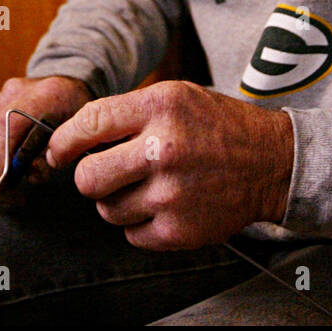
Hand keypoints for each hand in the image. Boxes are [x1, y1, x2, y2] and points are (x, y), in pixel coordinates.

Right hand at [0, 75, 91, 200]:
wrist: (60, 89)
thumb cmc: (72, 116)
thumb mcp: (78, 131)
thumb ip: (58, 150)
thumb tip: (28, 175)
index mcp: (42, 95)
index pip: (6, 122)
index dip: (0, 158)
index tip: (6, 186)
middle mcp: (7, 96)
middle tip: (7, 200)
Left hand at [45, 80, 293, 249]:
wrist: (271, 162)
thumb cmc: (217, 126)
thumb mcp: (176, 97)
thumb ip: (127, 112)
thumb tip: (73, 138)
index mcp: (160, 107)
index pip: (88, 124)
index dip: (63, 142)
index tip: (59, 152)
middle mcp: (163, 149)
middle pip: (86, 177)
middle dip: (87, 177)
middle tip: (103, 174)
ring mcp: (172, 193)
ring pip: (106, 210)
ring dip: (116, 201)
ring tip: (144, 187)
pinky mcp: (179, 229)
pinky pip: (131, 234)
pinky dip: (140, 223)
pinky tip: (162, 205)